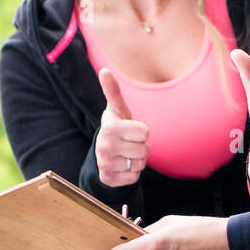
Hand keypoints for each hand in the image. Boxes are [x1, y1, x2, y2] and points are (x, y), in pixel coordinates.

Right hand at [95, 69, 149, 186]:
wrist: (104, 152)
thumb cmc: (117, 126)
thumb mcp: (117, 109)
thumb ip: (113, 91)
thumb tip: (104, 70)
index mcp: (109, 127)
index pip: (145, 132)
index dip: (142, 131)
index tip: (130, 130)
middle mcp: (104, 146)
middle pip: (145, 149)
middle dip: (141, 147)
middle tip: (129, 143)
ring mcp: (105, 164)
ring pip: (140, 164)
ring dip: (138, 160)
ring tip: (126, 154)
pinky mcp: (107, 179)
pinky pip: (134, 178)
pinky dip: (132, 173)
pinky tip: (122, 165)